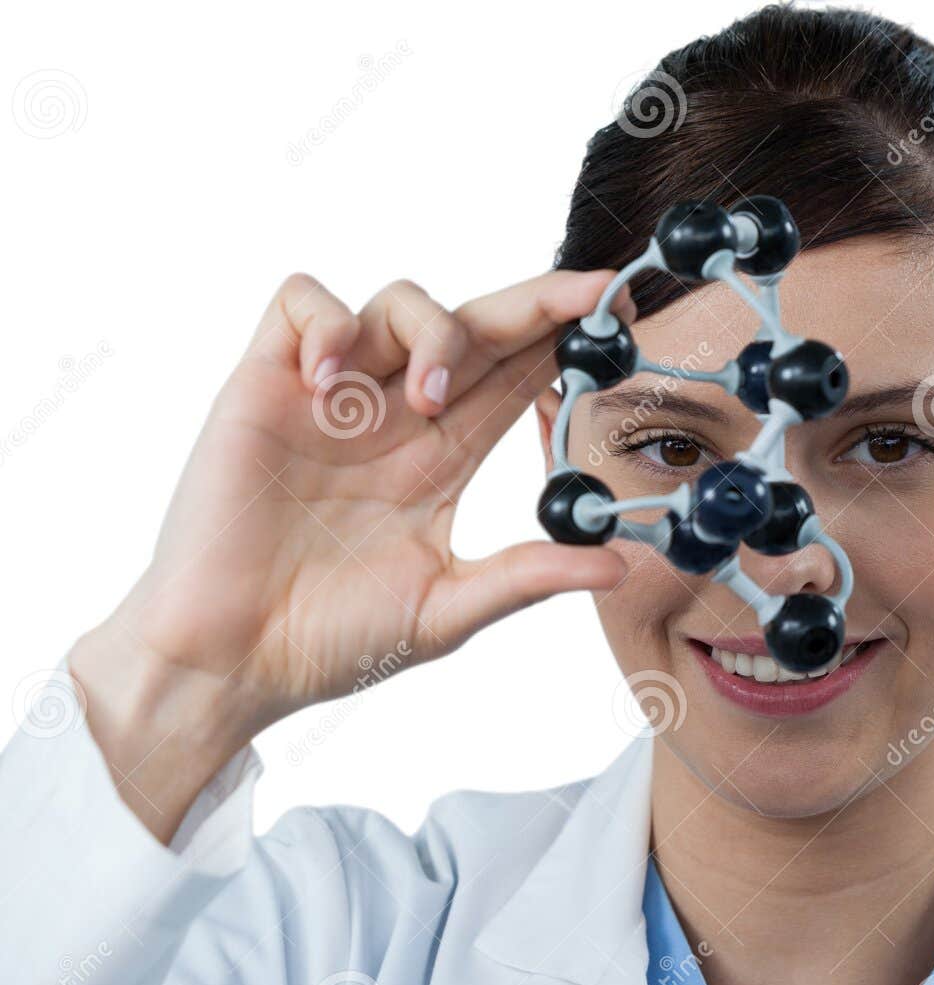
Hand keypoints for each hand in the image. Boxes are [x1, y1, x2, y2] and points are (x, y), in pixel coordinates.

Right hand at [71, 270, 632, 837]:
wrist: (234, 662)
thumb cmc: (333, 640)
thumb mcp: (448, 608)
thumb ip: (528, 577)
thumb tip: (622, 564)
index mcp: (443, 459)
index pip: (515, 378)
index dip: (565, 340)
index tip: (622, 315)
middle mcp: (395, 416)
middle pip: (474, 327)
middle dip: (536, 303)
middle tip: (588, 295)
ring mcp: (332, 397)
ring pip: (396, 301)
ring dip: (430, 330)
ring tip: (428, 401)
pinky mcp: (264, 386)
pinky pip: (299, 303)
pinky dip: (326, 321)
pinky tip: (330, 381)